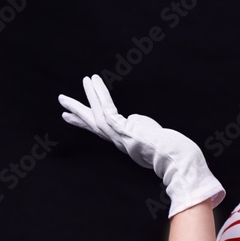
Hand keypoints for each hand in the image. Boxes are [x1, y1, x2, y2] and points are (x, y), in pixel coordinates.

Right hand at [58, 74, 225, 217]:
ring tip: (84, 80)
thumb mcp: (153, 138)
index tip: (72, 118)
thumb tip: (134, 120)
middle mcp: (119, 142)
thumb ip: (141, 127)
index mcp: (126, 144)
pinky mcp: (122, 129)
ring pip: (97, 115)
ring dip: (88, 96)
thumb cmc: (172, 152)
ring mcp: (119, 136)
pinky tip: (93, 80)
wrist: (177, 160)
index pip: (103, 132)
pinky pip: (106, 108)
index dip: (87, 124)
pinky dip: (99, 93)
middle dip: (78, 113)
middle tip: (62, 101)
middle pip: (94, 125)